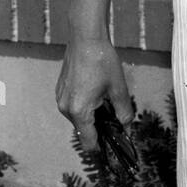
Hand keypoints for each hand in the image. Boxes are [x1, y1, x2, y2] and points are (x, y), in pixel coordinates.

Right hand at [56, 34, 132, 152]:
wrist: (85, 38)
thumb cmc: (102, 61)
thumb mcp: (118, 88)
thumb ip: (123, 111)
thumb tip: (127, 126)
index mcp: (79, 111)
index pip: (88, 141)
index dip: (100, 147)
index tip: (111, 147)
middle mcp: (65, 108)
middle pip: (83, 129)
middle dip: (99, 127)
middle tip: (115, 117)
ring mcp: (60, 99)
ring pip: (78, 117)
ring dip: (91, 114)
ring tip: (105, 98)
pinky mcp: (59, 90)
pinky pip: (72, 106)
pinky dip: (84, 105)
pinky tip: (95, 90)